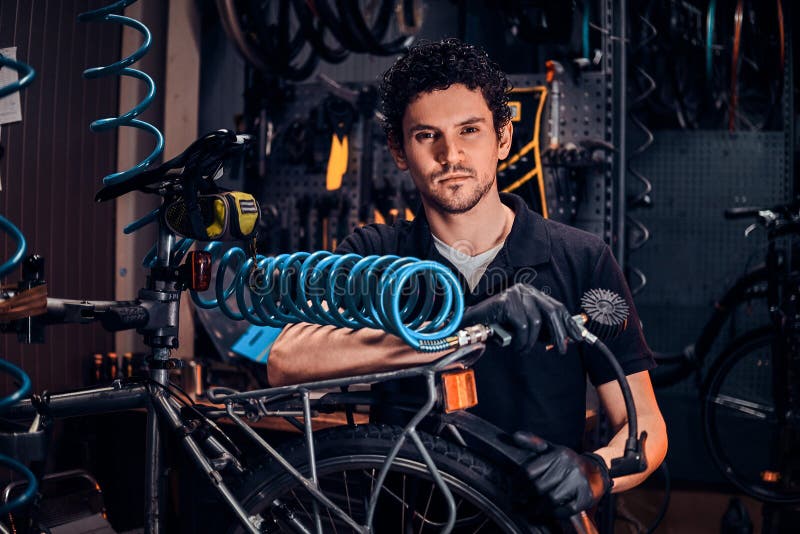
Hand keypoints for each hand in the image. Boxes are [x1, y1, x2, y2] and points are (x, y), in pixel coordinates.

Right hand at [460, 283, 576, 353]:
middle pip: (552, 312)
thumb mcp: (523, 326)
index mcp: (531, 293)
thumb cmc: (497, 326)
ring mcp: (515, 294)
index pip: (556, 306)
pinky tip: (515, 345)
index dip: (568, 322)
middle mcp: (525, 290)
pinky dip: (521, 340)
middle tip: (561, 350)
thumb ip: (541, 329)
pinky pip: (522, 326)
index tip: (577, 337)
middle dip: (559, 333)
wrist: (471, 324)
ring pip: (536, 322)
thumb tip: (563, 338)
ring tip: (523, 348)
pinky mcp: (506, 301)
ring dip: (531, 341)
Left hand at [514, 431, 611, 517]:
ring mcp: (579, 482)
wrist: (598, 471)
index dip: (518, 483)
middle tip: (517, 504)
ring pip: (551, 499)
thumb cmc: (568, 462)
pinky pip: (565, 509)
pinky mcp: (586, 496)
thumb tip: (515, 436)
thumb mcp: (552, 449)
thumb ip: (533, 443)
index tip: (512, 490)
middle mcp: (569, 466)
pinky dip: (554, 513)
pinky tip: (547, 513)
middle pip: (539, 486)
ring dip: (537, 508)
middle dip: (525, 497)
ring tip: (528, 511)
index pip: (531, 470)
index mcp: (558, 454)